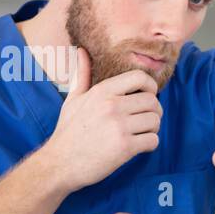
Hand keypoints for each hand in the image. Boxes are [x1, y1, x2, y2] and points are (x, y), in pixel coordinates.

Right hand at [40, 47, 163, 191]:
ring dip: (152, 129)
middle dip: (154, 111)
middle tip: (145, 120)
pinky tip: (139, 146)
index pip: (140, 78)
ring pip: (155, 121)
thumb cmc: (68, 131)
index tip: (147, 96)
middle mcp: (112, 106)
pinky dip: (150, 145)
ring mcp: (119, 126)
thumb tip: (81, 51)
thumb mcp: (73, 99)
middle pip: (153, 101)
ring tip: (141, 133)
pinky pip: (153, 140)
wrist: (59, 163)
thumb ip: (83, 75)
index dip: (151, 87)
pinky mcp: (125, 147)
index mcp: (102, 92)